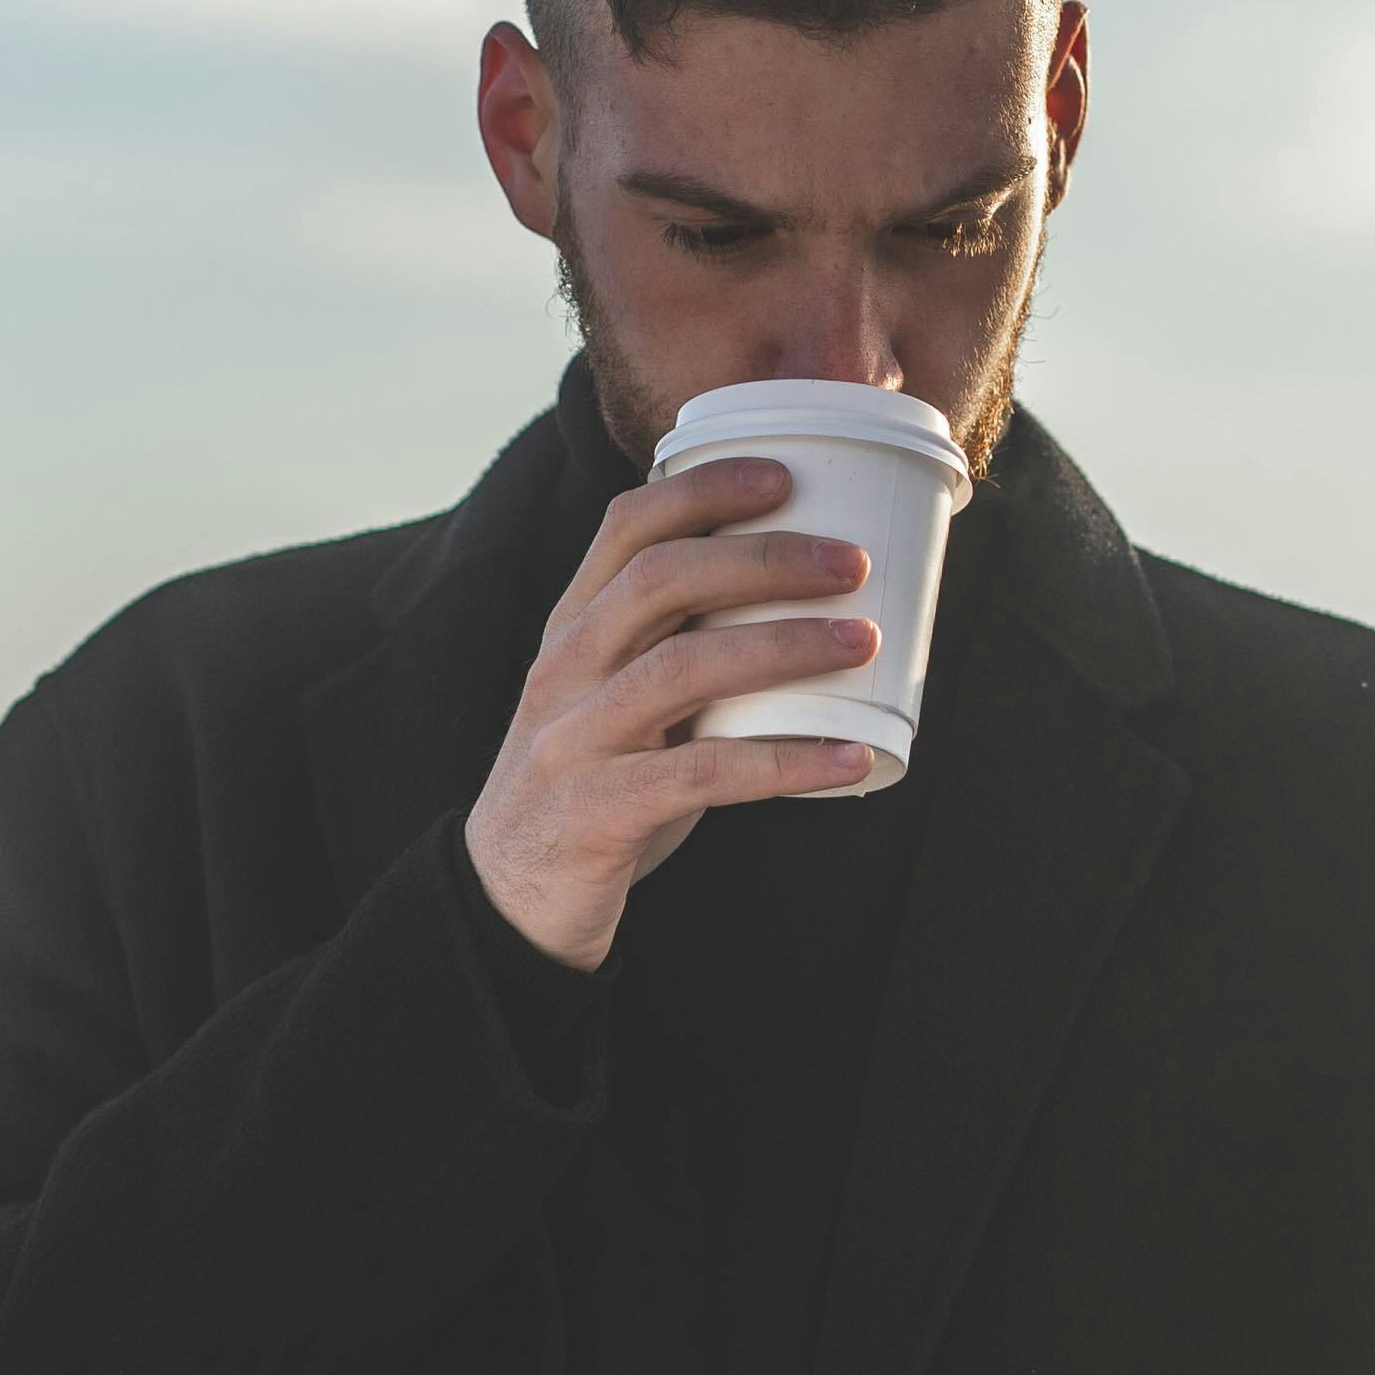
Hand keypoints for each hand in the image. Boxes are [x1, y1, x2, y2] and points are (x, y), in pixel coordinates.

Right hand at [464, 459, 880, 969]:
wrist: (511, 898)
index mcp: (574, 628)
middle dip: (763, 558)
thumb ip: (685, 648)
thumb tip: (810, 604)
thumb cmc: (597, 782)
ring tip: (864, 642)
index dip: (705, 489)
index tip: (787, 476)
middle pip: (660, 580)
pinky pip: (701, 777)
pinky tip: (848, 758)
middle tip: (852, 563)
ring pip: (680, 668)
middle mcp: (565, 670)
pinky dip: (784, 763)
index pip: (627, 526)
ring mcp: (573, 740)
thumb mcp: (621, 698)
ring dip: (782, 645)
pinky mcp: (596, 813)